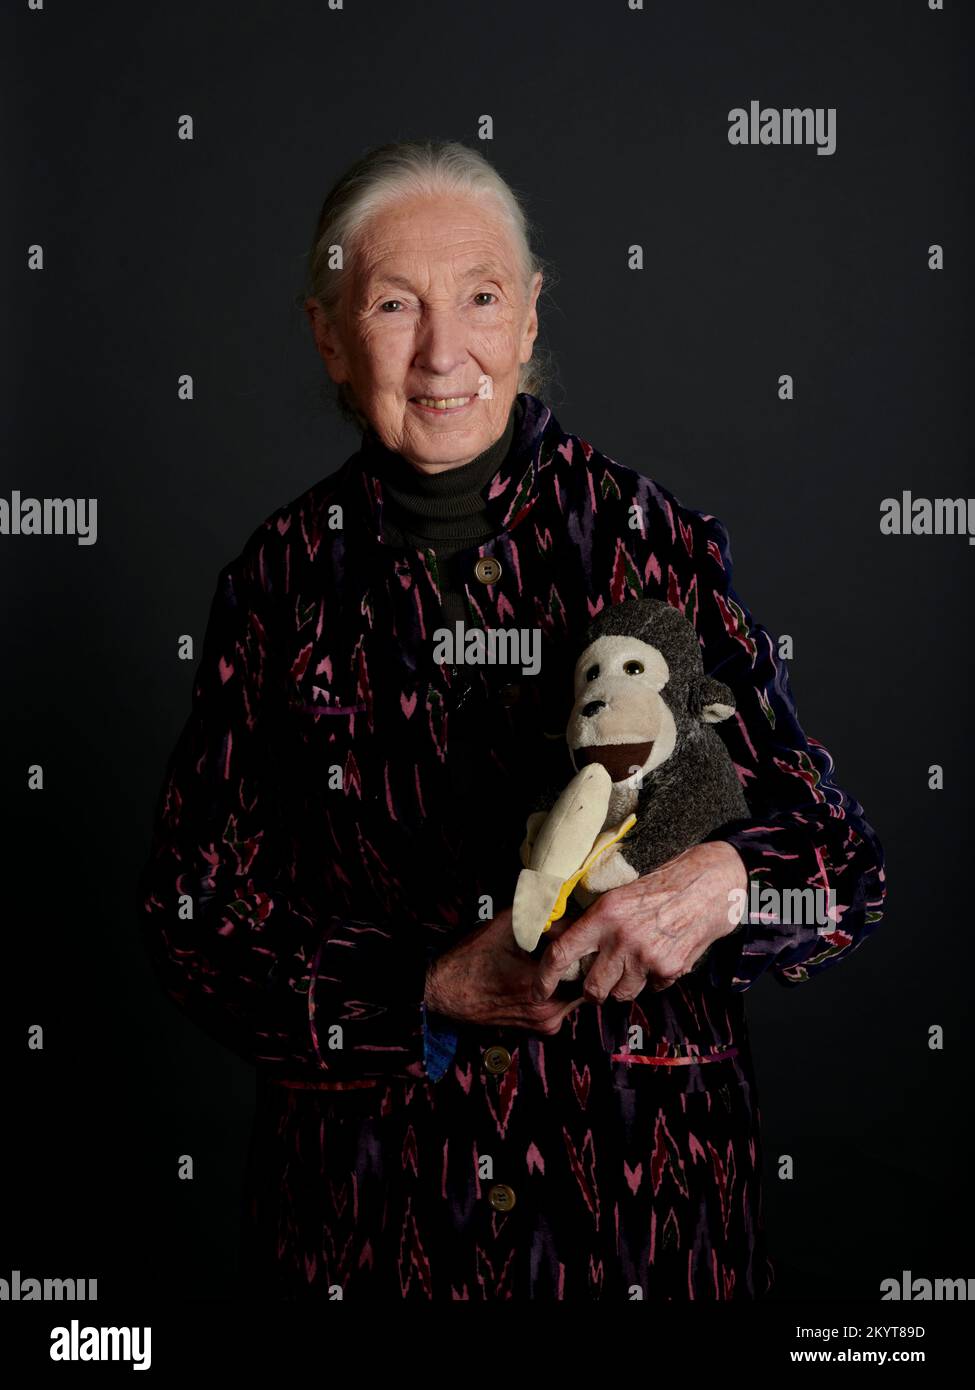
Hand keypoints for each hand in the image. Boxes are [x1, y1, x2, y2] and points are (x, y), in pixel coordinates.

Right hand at [424, 907, 585, 1034]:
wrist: (446, 993)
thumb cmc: (471, 960)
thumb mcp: (503, 926)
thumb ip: (538, 913)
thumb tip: (566, 906)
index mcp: (537, 985)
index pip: (582, 960)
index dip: (582, 941)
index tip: (579, 928)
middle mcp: (546, 1011)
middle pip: (584, 981)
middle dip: (582, 959)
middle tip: (574, 941)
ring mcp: (545, 1024)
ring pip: (577, 994)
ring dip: (573, 975)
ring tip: (559, 956)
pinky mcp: (542, 1029)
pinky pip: (565, 1005)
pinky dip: (563, 989)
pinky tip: (548, 974)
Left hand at [532, 841, 747, 1003]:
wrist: (707, 886)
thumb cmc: (659, 889)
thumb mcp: (618, 897)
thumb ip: (591, 923)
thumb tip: (560, 944)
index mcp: (604, 915)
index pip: (562, 953)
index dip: (545, 978)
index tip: (538, 991)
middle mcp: (622, 938)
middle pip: (593, 988)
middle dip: (594, 991)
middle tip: (599, 982)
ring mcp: (647, 957)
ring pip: (622, 994)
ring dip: (625, 985)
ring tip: (636, 961)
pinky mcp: (670, 969)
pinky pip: (652, 989)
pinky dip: (653, 980)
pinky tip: (660, 956)